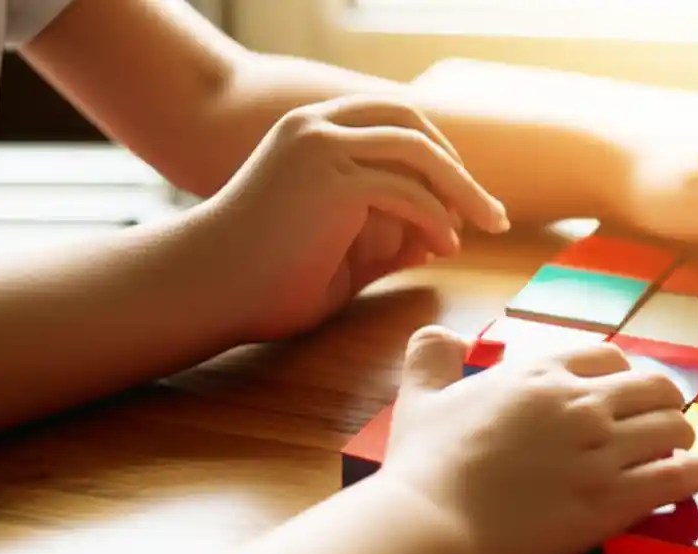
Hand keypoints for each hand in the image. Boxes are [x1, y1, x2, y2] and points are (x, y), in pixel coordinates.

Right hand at [197, 96, 509, 342]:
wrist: (206, 289)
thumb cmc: (264, 277)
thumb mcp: (340, 247)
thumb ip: (387, 235)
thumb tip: (441, 237)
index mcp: (309, 131)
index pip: (392, 120)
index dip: (436, 155)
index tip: (462, 199)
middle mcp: (315, 126)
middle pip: (412, 124)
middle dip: (458, 168)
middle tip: (490, 212)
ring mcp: (322, 148)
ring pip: (418, 152)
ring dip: (462, 190)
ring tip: (486, 226)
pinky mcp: (333, 181)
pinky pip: (407, 192)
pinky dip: (436, 218)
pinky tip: (445, 247)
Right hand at [380, 327, 697, 553]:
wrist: (434, 525)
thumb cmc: (424, 465)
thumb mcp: (421, 398)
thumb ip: (432, 358)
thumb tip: (440, 332)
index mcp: (540, 372)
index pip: (610, 356)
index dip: (622, 376)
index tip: (621, 397)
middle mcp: (580, 403)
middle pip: (655, 386)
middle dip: (663, 404)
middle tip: (657, 427)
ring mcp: (602, 450)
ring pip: (676, 428)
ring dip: (680, 440)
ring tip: (673, 456)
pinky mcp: (614, 499)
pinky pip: (681, 476)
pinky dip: (691, 476)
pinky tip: (684, 483)